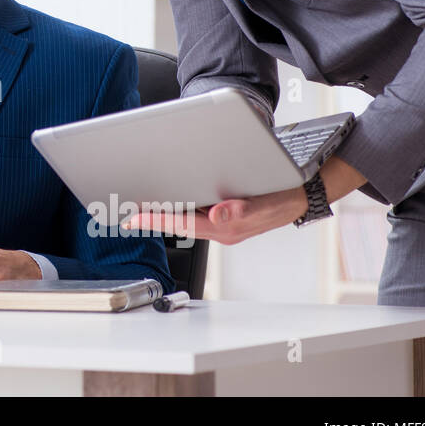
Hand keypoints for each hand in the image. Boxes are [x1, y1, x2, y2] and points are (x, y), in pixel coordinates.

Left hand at [120, 155, 368, 244]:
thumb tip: (217, 215)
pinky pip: (194, 215)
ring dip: (163, 213)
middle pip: (178, 223)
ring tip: (137, 206)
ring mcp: (220, 225)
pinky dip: (178, 209)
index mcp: (225, 227)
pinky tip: (168, 200)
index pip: (183, 223)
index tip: (134, 217)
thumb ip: (240, 211)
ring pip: (185, 219)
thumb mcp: (263, 204)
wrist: (298, 197)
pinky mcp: (222, 218)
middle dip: (152, 217)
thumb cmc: (281, 199)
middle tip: (125, 213)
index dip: (157, 219)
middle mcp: (219, 228)